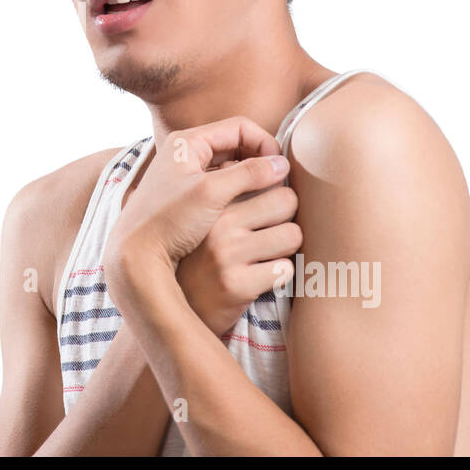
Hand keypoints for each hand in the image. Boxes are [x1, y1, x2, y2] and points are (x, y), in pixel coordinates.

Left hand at [102, 116, 289, 280]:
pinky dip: (239, 192)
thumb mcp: (211, 193)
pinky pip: (222, 186)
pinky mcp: (188, 197)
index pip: (239, 127)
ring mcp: (186, 175)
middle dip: (260, 161)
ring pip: (230, 167)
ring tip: (266, 196)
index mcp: (187, 142)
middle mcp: (185, 153)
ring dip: (251, 178)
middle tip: (277, 183)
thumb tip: (282, 164)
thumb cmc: (168, 220)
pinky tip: (247, 209)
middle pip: (236, 145)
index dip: (265, 143)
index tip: (280, 168)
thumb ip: (249, 174)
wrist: (136, 254)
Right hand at [176, 156, 300, 335]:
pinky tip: (259, 277)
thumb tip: (276, 164)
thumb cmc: (201, 256)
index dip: (275, 191)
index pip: (267, 177)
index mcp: (213, 200)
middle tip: (269, 232)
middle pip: (288, 201)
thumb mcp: (208, 216)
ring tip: (265, 254)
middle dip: (285, 218)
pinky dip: (278, 275)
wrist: (177, 306)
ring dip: (285, 247)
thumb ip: (234, 188)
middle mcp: (218, 223)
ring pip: (292, 235)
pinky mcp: (237, 285)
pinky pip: (285, 270)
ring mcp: (227, 254)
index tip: (268, 206)